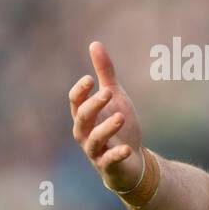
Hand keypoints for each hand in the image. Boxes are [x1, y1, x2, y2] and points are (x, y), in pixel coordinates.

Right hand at [70, 41, 143, 191]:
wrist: (132, 160)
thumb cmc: (120, 126)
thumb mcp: (116, 97)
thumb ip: (105, 73)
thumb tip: (95, 44)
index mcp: (85, 116)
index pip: (75, 102)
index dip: (80, 92)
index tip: (89, 79)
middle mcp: (85, 133)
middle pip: (83, 118)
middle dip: (94, 105)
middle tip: (109, 92)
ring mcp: (95, 151)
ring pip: (94, 139)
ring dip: (106, 128)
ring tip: (121, 116)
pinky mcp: (108, 165)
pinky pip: (109, 161)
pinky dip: (116, 154)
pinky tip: (126, 148)